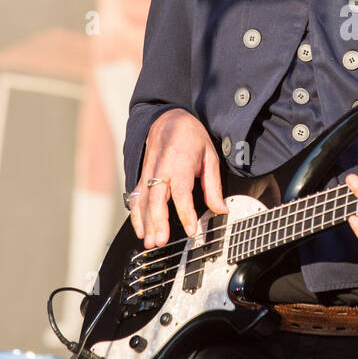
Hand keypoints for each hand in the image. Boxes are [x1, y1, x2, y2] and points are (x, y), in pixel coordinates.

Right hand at [128, 108, 226, 248]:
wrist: (168, 117)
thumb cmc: (191, 137)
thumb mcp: (210, 157)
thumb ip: (213, 186)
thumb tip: (222, 209)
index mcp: (180, 164)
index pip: (182, 192)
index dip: (186, 212)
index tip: (191, 230)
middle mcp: (161, 169)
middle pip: (156, 199)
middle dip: (157, 222)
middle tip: (161, 241)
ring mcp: (148, 172)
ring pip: (143, 200)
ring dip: (144, 222)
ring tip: (149, 241)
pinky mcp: (141, 175)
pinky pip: (136, 197)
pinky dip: (135, 214)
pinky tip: (140, 229)